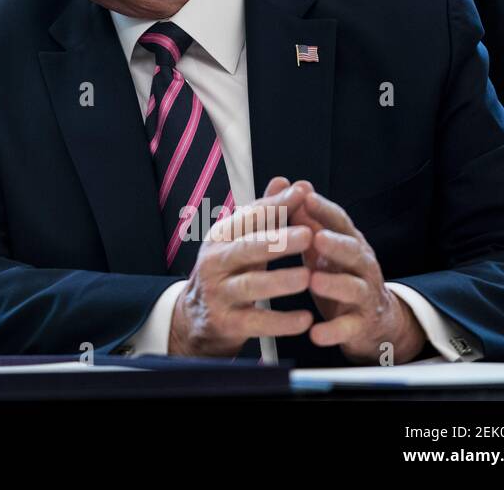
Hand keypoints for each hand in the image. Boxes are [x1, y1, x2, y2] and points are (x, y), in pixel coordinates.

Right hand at [168, 181, 315, 357]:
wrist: (196, 317)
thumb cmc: (228, 271)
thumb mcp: (241, 240)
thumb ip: (264, 213)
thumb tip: (284, 181)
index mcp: (221, 237)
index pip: (248, 217)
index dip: (275, 205)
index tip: (303, 194)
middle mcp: (215, 262)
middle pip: (246, 249)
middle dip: (277, 241)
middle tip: (307, 235)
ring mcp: (219, 293)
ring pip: (250, 286)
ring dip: (279, 281)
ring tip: (306, 276)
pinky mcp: (227, 323)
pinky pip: (256, 322)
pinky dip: (281, 322)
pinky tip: (304, 319)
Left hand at [274, 176, 426, 363]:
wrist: (374, 320)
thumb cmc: (341, 275)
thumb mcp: (325, 247)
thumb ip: (309, 221)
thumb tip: (291, 186)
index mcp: (350, 243)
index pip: (340, 222)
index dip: (324, 209)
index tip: (305, 196)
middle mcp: (362, 266)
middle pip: (354, 252)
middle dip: (336, 244)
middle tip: (316, 237)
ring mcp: (364, 295)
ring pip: (354, 288)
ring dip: (335, 284)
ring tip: (314, 281)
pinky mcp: (361, 324)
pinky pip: (348, 327)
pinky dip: (332, 331)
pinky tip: (316, 333)